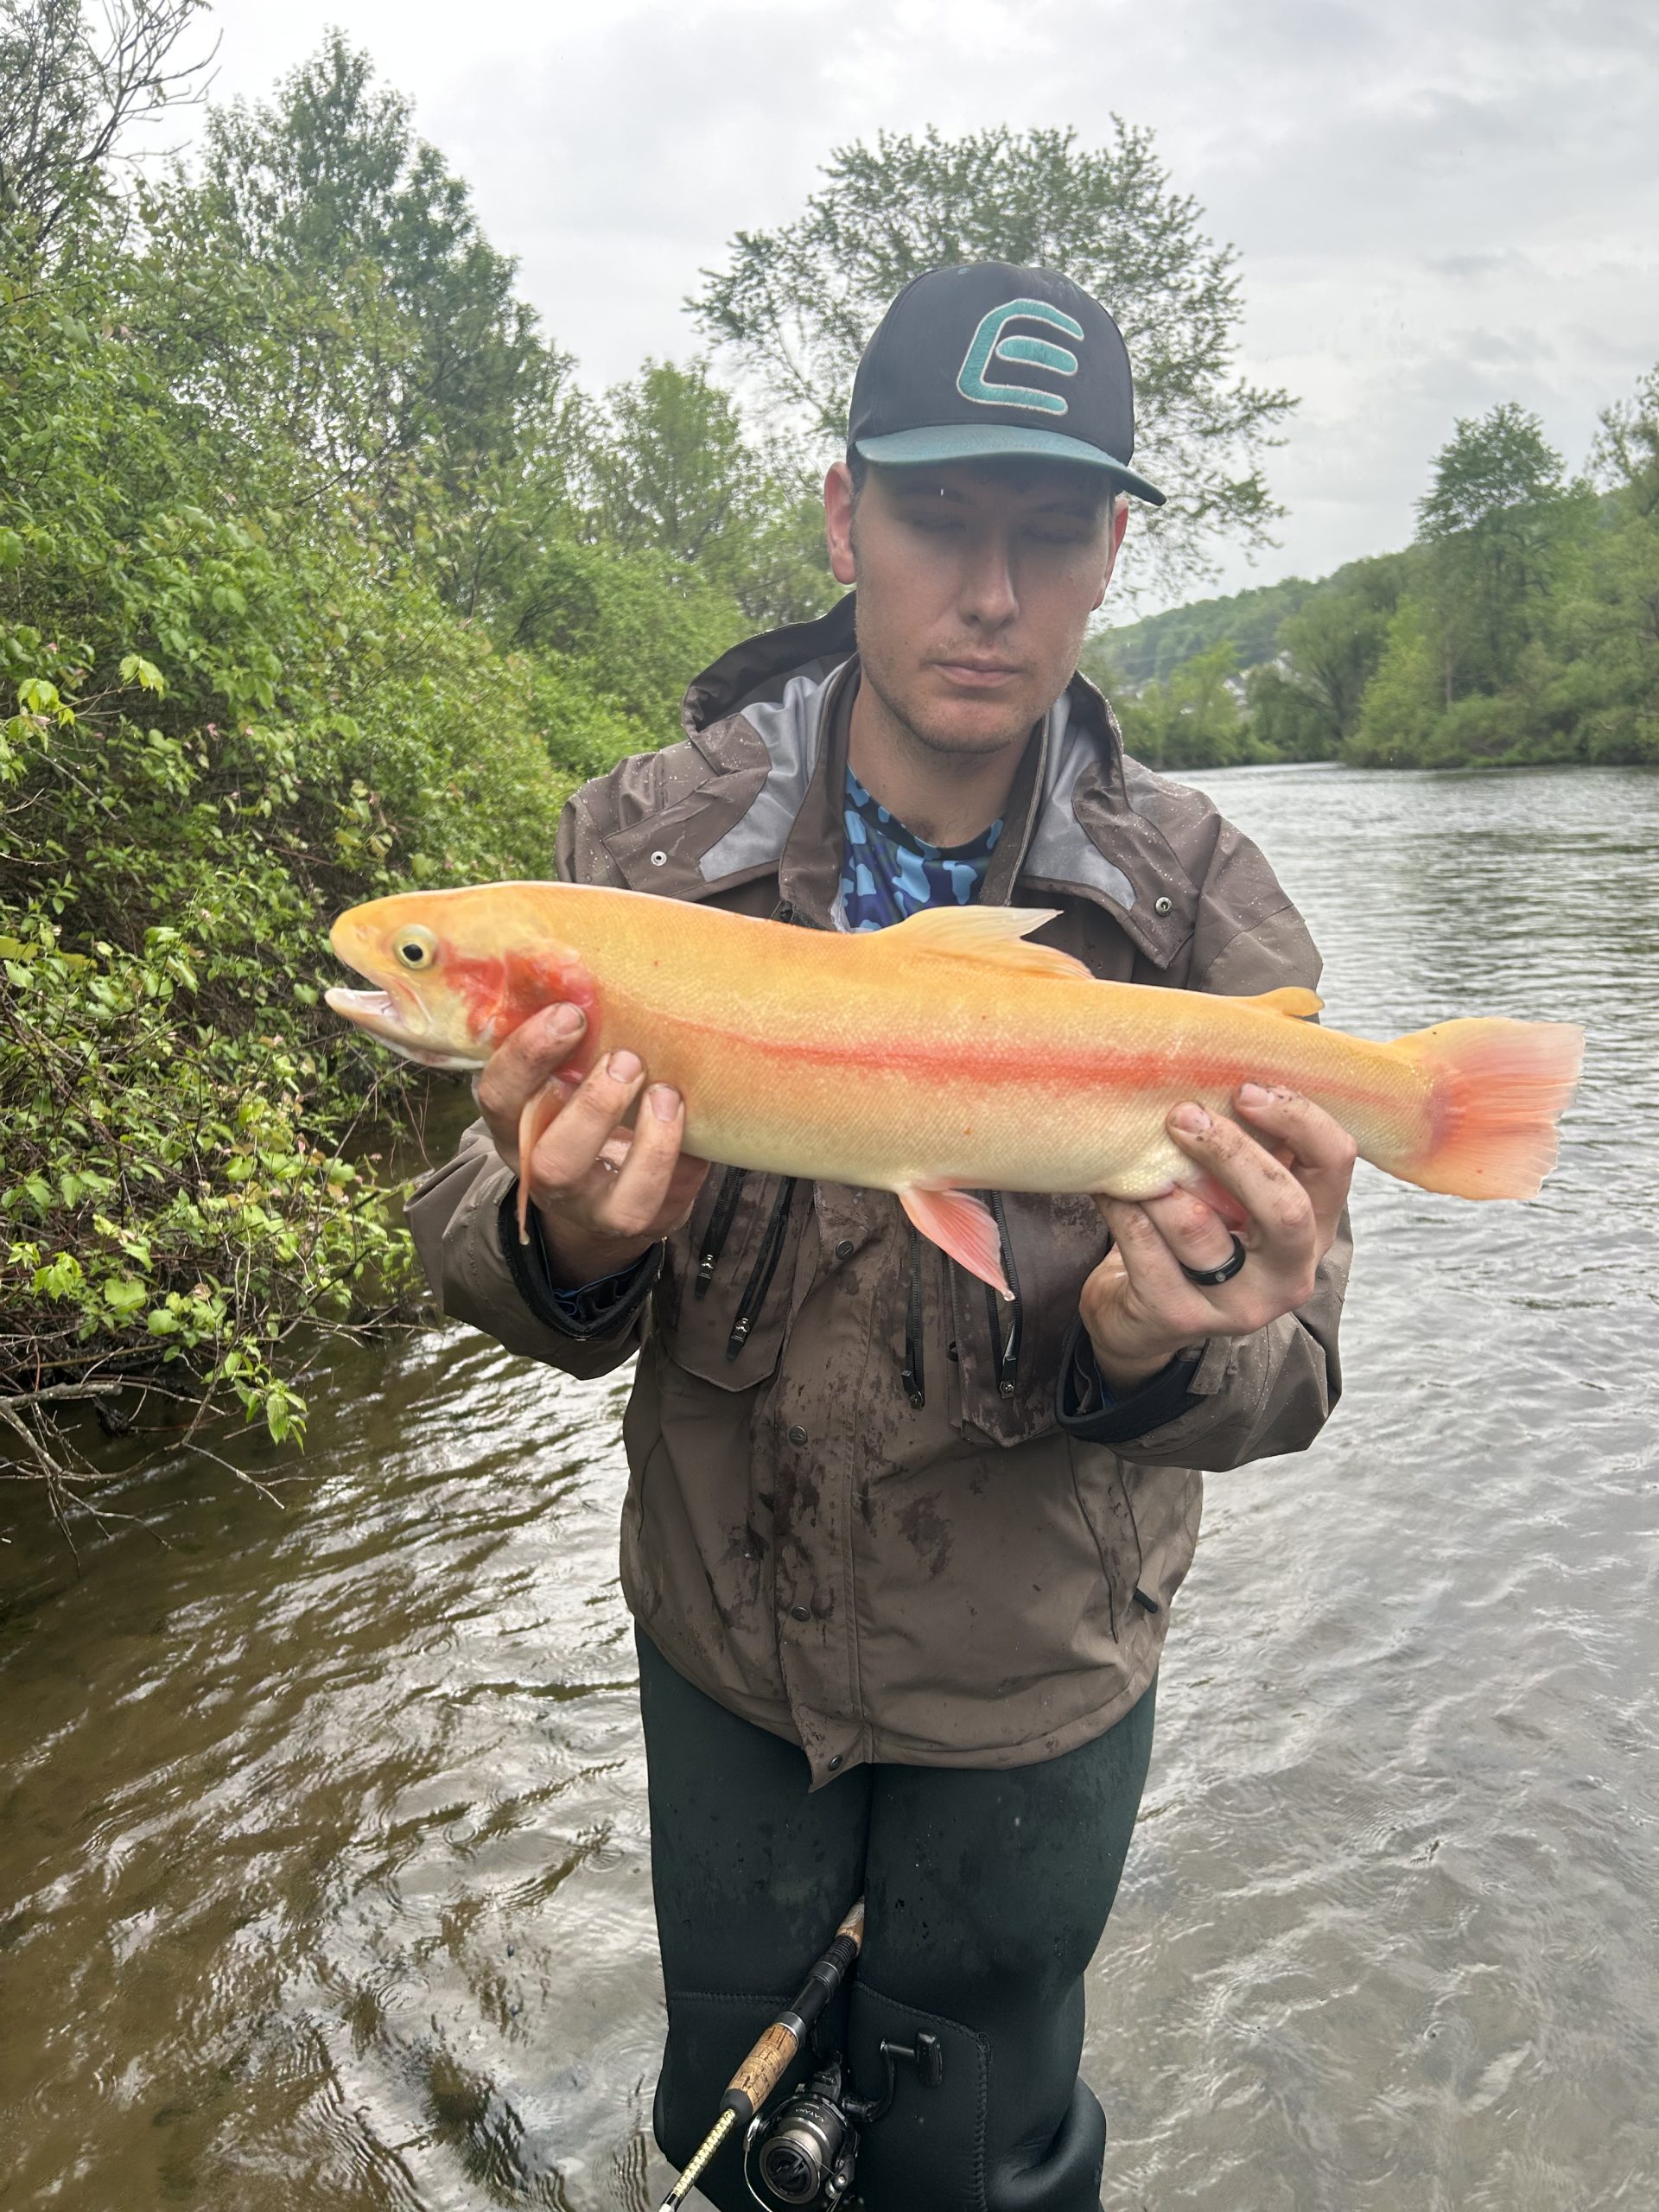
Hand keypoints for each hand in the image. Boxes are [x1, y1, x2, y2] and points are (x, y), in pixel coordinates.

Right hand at [474, 1003, 709, 1289]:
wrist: (598, 1188)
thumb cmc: (577, 1106)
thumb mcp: (558, 1075)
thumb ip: (564, 1039)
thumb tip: (584, 962)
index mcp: (516, 1129)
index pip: (500, 1098)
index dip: (530, 1056)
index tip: (571, 1014)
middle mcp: (548, 1177)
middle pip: (554, 1162)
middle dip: (595, 1108)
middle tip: (628, 1059)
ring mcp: (598, 1209)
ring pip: (621, 1202)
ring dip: (653, 1143)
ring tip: (668, 1093)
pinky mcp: (645, 1222)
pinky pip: (674, 1201)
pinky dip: (690, 1159)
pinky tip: (697, 1120)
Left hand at [1081, 1083, 1356, 1395]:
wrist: (1143, 1314)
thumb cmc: (1197, 1228)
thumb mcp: (1236, 1189)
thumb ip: (1250, 1139)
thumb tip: (1225, 1055)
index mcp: (1315, 1226)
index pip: (1335, 1162)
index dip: (1298, 1117)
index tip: (1245, 1088)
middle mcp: (1289, 1273)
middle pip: (1283, 1206)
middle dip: (1231, 1152)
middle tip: (1182, 1116)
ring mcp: (1236, 1304)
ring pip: (1197, 1227)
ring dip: (1159, 1181)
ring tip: (1136, 1157)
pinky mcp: (1179, 1317)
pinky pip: (1143, 1244)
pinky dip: (1120, 1205)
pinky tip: (1109, 1187)